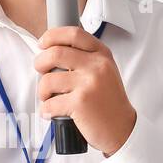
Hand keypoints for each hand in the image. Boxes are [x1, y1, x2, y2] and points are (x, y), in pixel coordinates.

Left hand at [34, 26, 137, 156]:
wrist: (122, 128)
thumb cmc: (109, 102)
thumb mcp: (105, 71)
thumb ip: (86, 58)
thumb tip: (53, 51)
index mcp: (102, 55)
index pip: (73, 34)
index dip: (52, 36)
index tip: (43, 43)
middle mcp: (96, 66)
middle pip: (55, 53)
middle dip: (40, 62)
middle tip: (40, 71)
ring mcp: (88, 84)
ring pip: (48, 79)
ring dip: (41, 91)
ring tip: (47, 97)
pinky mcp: (80, 103)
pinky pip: (50, 103)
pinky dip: (46, 110)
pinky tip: (51, 113)